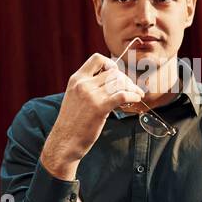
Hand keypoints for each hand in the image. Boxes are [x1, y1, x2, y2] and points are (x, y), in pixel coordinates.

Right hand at [42, 53, 144, 178]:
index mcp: (76, 79)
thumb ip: (88, 87)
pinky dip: (133, 96)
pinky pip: (122, 95)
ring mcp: (91, 95)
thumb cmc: (72, 123)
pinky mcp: (100, 108)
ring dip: (132, 88)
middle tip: (131, 89)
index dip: (111, 64)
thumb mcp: (75, 97)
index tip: (117, 74)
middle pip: (113, 72)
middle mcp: (83, 84)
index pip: (97, 59)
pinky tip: (135, 99)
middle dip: (126, 80)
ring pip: (119, 82)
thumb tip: (110, 82)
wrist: (65, 141)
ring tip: (136, 94)